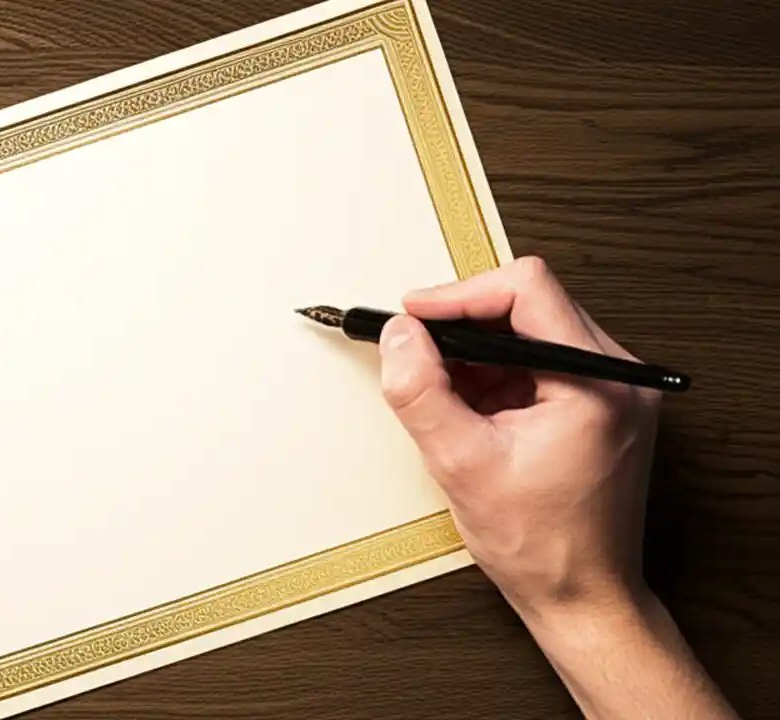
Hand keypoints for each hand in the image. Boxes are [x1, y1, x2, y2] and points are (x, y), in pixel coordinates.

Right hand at [379, 256, 735, 718]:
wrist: (581, 595)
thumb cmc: (541, 545)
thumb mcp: (460, 463)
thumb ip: (421, 390)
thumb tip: (399, 335)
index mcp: (597, 382)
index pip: (526, 289)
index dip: (459, 295)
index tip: (415, 315)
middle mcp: (619, 377)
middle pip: (530, 303)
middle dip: (465, 323)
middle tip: (418, 351)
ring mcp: (615, 390)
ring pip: (532, 329)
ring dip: (479, 351)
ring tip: (445, 392)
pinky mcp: (601, 404)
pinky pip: (540, 361)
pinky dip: (498, 374)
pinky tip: (473, 408)